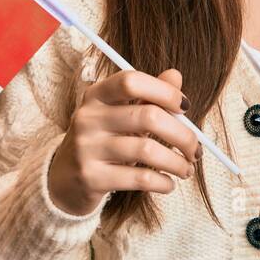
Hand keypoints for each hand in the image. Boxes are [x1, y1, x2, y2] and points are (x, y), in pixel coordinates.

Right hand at [47, 68, 197, 216]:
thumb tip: (176, 75)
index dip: (164, 91)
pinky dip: (162, 182)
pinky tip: (169, 184)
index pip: (131, 82)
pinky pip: (138, 178)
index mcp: (96, 95)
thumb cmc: (102, 141)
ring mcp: (87, 148)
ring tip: (186, 169)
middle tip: (195, 149)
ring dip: (176, 162)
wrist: (65, 179)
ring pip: (146, 150)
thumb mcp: (120, 114)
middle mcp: (88, 118)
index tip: (186, 107)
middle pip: (147, 117)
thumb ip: (148, 95)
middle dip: (182, 135)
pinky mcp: (91, 178)